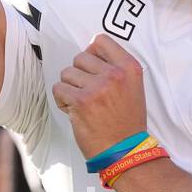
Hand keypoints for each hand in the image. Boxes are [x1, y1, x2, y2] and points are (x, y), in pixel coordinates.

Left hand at [51, 33, 147, 157]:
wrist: (125, 151)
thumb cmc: (126, 121)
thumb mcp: (132, 87)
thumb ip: (114, 68)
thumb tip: (88, 53)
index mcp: (129, 67)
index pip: (100, 40)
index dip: (91, 53)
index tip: (92, 68)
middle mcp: (114, 74)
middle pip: (80, 57)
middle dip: (79, 75)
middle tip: (88, 93)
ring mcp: (97, 87)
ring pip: (66, 73)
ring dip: (70, 88)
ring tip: (83, 104)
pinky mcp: (81, 101)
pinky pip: (58, 89)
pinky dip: (62, 100)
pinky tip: (74, 111)